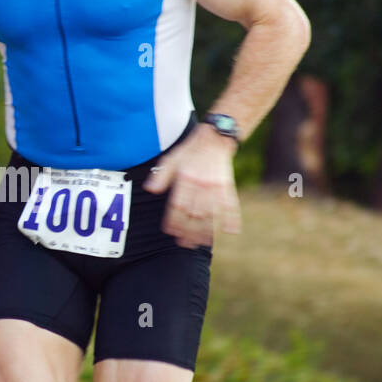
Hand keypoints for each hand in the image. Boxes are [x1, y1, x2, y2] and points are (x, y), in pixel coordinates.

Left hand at [142, 126, 241, 247]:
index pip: (178, 205)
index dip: (174, 220)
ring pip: (212, 213)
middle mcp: (201, 184)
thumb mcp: (171, 159)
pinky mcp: (228, 186)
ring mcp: (216, 186)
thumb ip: (161, 176)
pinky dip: (232, 219)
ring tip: (201, 243)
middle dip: (189, 231)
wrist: (215, 137)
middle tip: (185, 244)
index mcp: (185, 178)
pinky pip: (231, 205)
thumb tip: (150, 190)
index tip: (170, 231)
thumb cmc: (190, 150)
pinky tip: (230, 231)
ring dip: (207, 231)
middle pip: (195, 214)